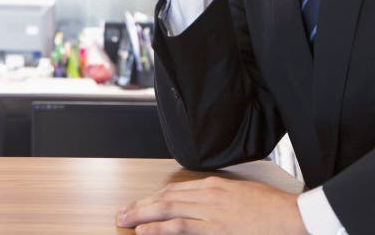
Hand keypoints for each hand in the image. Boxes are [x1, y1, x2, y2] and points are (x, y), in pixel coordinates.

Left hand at [116, 176, 307, 233]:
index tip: (141, 203)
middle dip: (141, 205)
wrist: (294, 215)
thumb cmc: (274, 208)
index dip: (154, 197)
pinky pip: (181, 226)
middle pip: (166, 197)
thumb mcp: (243, 195)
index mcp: (215, 185)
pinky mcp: (217, 227)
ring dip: (142, 214)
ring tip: (124, 219)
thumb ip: (221, 199)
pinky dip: (159, 228)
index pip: (175, 190)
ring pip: (167, 209)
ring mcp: (211, 211)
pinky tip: (143, 230)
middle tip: (122, 211)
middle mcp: (209, 194)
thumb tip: (205, 208)